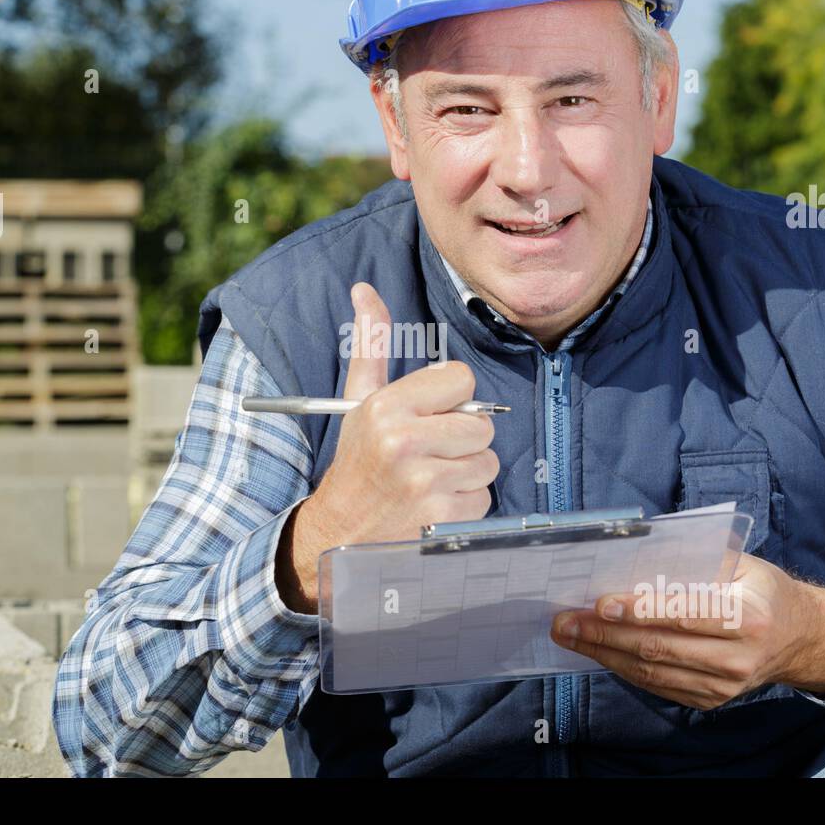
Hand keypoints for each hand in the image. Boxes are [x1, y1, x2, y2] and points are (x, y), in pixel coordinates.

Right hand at [277, 282, 499, 612]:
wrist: (338, 534)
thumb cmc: (356, 462)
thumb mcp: (358, 401)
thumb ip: (371, 344)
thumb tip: (365, 289)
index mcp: (387, 407)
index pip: (462, 379)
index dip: (451, 399)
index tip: (428, 416)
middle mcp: (405, 442)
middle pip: (481, 423)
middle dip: (462, 438)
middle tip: (429, 452)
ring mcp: (425, 483)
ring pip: (487, 462)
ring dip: (465, 473)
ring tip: (429, 480)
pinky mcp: (442, 517)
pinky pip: (484, 498)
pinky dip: (465, 504)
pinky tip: (433, 506)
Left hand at [549, 550, 824, 709]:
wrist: (799, 638)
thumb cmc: (763, 589)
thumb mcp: (741, 563)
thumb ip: (694, 561)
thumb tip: (634, 558)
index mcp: (748, 616)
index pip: (684, 614)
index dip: (638, 610)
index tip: (599, 603)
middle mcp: (738, 657)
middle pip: (658, 648)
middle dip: (604, 634)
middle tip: (566, 621)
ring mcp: (724, 685)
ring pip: (652, 671)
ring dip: (604, 653)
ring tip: (571, 636)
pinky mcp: (710, 700)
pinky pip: (657, 685)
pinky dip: (623, 668)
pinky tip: (599, 651)